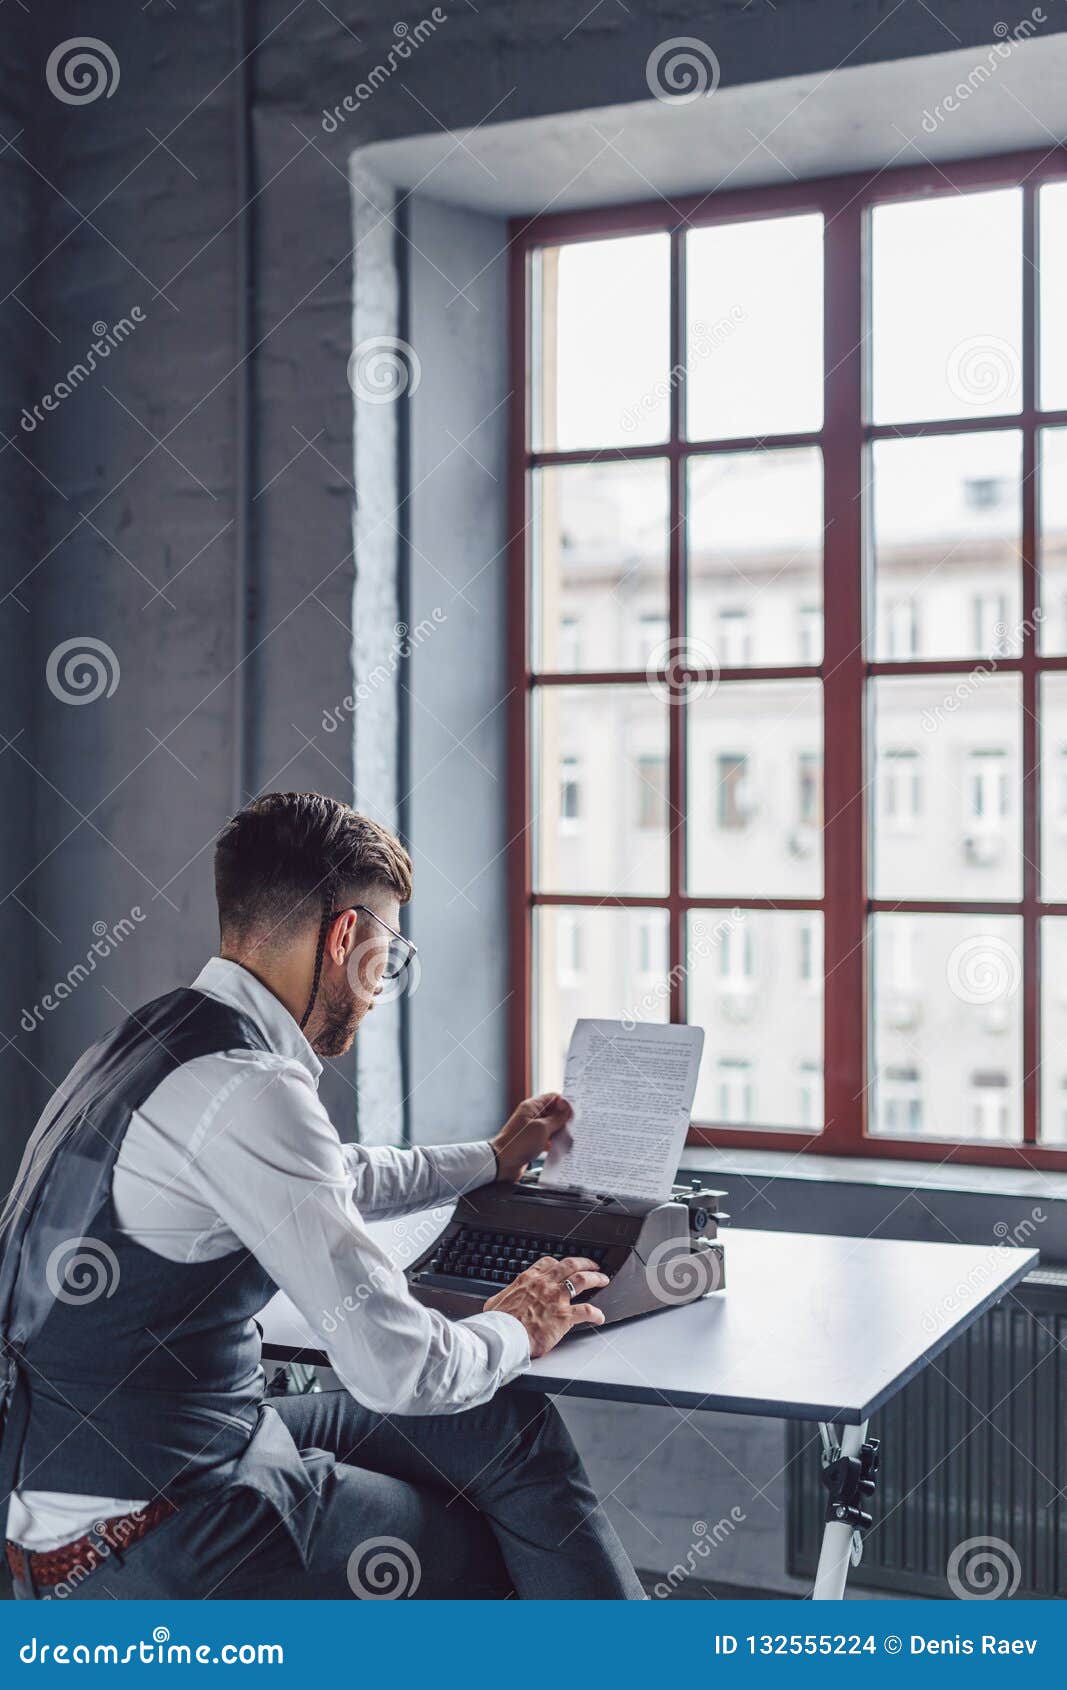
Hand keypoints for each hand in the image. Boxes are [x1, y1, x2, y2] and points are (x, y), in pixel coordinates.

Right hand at [484, 1257, 607, 1356]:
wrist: (503, 1337)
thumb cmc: (499, 1323)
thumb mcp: (496, 1302)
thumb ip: (504, 1297)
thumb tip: (499, 1301)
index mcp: (528, 1279)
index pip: (549, 1263)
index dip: (560, 1263)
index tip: (565, 1265)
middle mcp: (545, 1284)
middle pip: (571, 1265)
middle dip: (585, 1263)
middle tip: (593, 1265)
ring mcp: (556, 1298)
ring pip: (583, 1280)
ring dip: (596, 1278)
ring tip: (603, 1279)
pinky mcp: (564, 1316)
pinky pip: (587, 1310)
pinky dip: (596, 1313)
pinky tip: (600, 1317)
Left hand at [490, 1092, 572, 1183]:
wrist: (502, 1163)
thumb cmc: (517, 1144)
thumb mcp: (542, 1128)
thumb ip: (556, 1118)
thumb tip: (566, 1107)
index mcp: (532, 1106)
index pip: (553, 1097)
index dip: (565, 1103)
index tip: (575, 1112)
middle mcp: (531, 1116)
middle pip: (553, 1112)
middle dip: (564, 1119)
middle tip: (574, 1126)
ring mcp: (531, 1129)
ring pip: (551, 1126)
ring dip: (559, 1132)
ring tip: (569, 1138)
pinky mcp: (531, 1142)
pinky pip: (546, 1138)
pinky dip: (553, 1142)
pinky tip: (560, 1148)